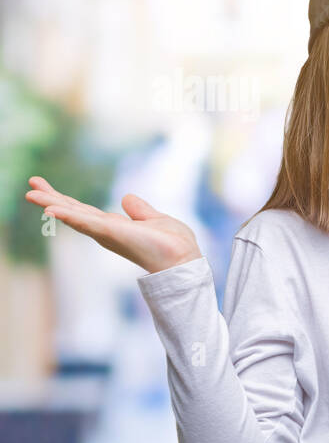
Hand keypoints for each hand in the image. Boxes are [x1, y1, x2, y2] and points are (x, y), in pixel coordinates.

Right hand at [25, 176, 202, 274]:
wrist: (183, 258)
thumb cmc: (173, 244)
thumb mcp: (154, 219)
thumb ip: (140, 211)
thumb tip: (127, 199)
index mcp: (114, 226)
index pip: (83, 211)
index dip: (65, 200)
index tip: (45, 187)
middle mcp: (105, 230)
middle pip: (73, 211)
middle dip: (51, 198)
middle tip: (30, 184)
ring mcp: (106, 232)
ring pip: (73, 215)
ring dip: (52, 204)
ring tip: (31, 193)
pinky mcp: (112, 232)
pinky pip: (86, 222)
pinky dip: (69, 215)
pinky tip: (51, 209)